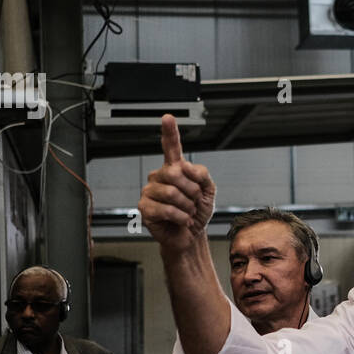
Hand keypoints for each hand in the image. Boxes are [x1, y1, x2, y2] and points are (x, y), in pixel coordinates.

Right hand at [139, 115, 215, 253]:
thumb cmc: (197, 212)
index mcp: (175, 169)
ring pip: (172, 193)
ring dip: (188, 206)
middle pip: (175, 173)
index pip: (171, 147)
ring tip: (187, 212)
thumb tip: (185, 166)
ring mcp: (150, 191)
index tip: (168, 117)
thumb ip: (202, 174)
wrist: (191, 235)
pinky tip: (181, 220)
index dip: (169, 132)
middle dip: (192, 190)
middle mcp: (160, 177)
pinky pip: (167, 209)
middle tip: (194, 202)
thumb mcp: (209, 191)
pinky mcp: (145, 208)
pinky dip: (181, 217)